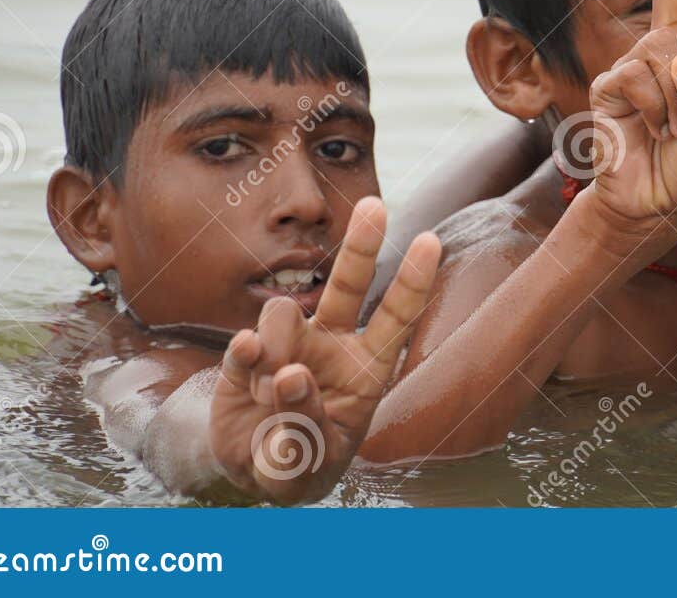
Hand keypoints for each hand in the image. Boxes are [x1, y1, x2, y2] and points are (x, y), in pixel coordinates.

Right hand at [209, 197, 441, 502]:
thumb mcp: (312, 460)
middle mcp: (331, 346)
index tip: (431, 238)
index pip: (396, 317)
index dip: (413, 280)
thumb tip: (288, 375)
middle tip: (376, 204)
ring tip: (274, 393)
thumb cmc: (299, 462)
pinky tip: (249, 363)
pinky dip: (247, 353)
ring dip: (278, 352)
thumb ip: (306, 424)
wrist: (251, 471)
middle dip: (363, 244)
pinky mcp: (245, 358)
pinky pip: (246, 341)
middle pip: (349, 284)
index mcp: (366, 368)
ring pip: (283, 314)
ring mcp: (288, 347)